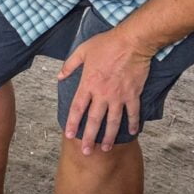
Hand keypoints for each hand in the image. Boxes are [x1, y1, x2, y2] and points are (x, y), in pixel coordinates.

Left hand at [58, 28, 153, 153]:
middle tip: (87, 152)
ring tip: (105, 148)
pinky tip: (132, 133)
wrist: (132, 42)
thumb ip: (69, 65)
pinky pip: (133, 113)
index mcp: (88, 84)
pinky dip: (133, 124)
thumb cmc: (106, 44)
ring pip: (113, 122)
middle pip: (94, 120)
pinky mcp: (133, 94)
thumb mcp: (82, 51)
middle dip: (89, 138)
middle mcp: (102, 94)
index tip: (68, 135)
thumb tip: (59, 76)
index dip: (72, 123)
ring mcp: (118, 96)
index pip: (77, 108)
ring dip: (109, 137)